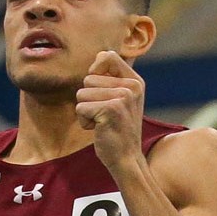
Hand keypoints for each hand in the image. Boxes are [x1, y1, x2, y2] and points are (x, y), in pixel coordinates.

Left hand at [75, 50, 145, 171]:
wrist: (127, 159)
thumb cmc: (118, 130)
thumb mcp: (122, 99)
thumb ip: (112, 78)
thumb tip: (99, 56)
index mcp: (135, 81)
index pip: (107, 56)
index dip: (95, 69)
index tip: (99, 89)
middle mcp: (131, 86)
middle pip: (88, 78)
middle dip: (89, 99)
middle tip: (105, 115)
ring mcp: (122, 97)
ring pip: (82, 93)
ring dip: (86, 111)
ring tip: (102, 122)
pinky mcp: (110, 110)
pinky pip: (81, 108)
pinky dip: (85, 122)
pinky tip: (99, 130)